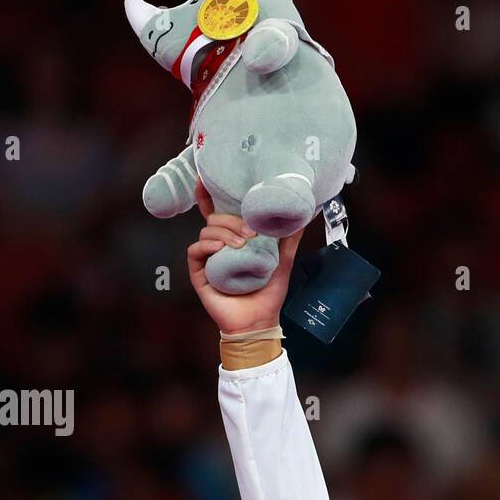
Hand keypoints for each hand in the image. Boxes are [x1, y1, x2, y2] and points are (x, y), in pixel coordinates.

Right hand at [186, 180, 303, 333]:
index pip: (219, 212)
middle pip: (214, 218)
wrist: (258, 322)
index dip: (210, 194)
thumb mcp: (283, 261)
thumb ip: (289, 239)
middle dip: (231, 220)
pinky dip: (206, 246)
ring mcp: (207, 259)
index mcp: (234, 240)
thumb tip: (304, 214)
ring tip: (240, 246)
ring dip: (223, 233)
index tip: (206, 177)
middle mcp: (218, 246)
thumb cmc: (268, 294)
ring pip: (206, 231)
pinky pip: (195, 251)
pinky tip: (219, 249)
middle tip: (250, 234)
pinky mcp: (199, 273)